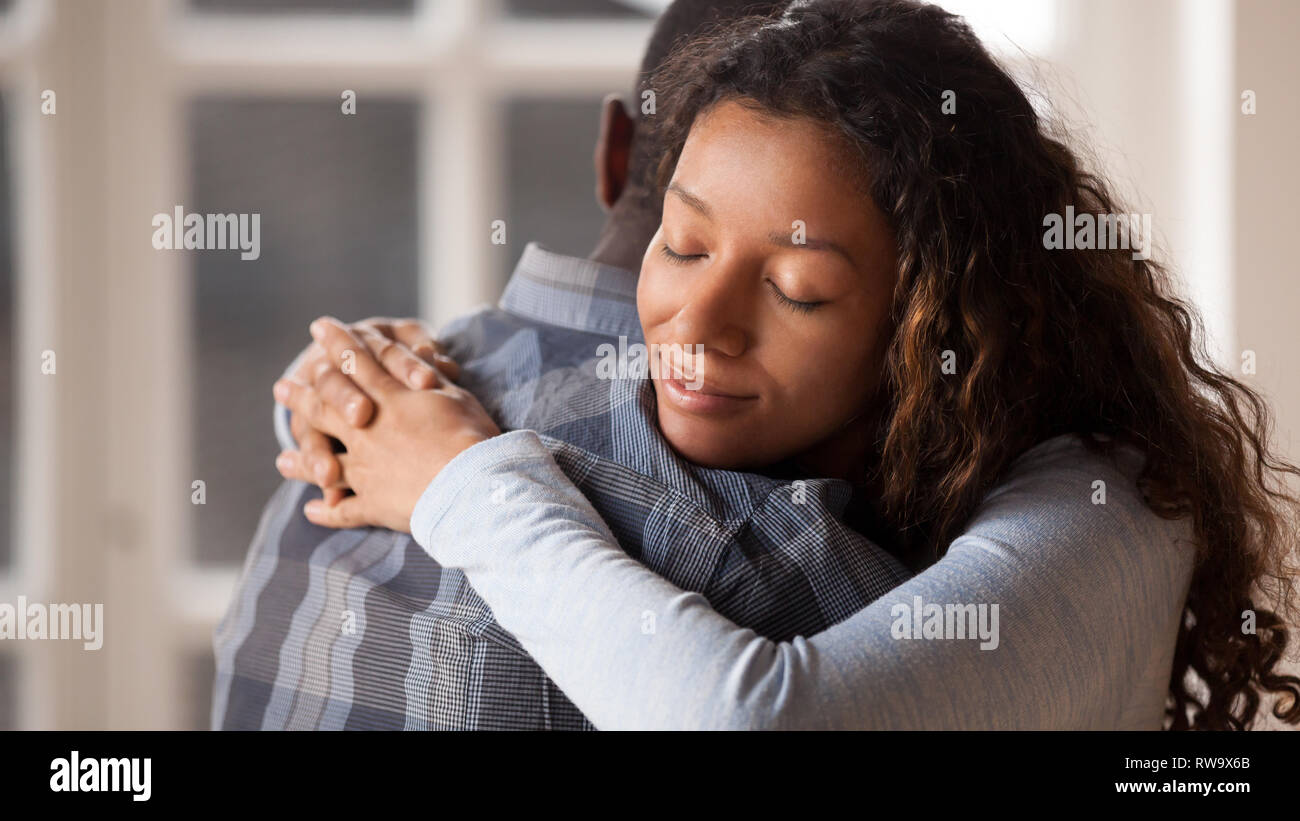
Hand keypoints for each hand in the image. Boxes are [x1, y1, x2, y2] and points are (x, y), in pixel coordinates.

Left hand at [273, 317, 500, 531]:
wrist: (472, 485)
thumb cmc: (470, 435)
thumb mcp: (455, 395)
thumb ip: (431, 377)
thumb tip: (420, 358)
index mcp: (390, 399)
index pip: (357, 362)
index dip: (338, 343)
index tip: (320, 327)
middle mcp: (368, 430)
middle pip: (326, 408)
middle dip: (302, 396)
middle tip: (281, 389)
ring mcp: (366, 468)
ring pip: (326, 461)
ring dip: (303, 460)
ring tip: (282, 462)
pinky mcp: (374, 504)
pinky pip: (345, 510)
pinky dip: (328, 510)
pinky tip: (313, 511)